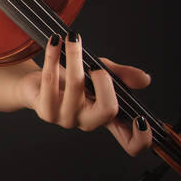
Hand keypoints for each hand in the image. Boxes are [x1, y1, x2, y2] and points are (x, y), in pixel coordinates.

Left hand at [20, 32, 153, 155]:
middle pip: (107, 111)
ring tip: (72, 38)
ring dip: (75, 55)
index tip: (142, 119)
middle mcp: (87, 123)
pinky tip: (55, 42)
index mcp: (105, 118)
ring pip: (76, 85)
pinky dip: (53, 56)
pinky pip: (50, 79)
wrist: (36, 83)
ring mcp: (66, 119)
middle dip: (105, 80)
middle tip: (95, 66)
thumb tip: (145, 79)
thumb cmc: (72, 80)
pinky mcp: (45, 111)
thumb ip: (122, 75)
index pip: (129, 142)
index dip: (141, 138)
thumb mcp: (101, 74)